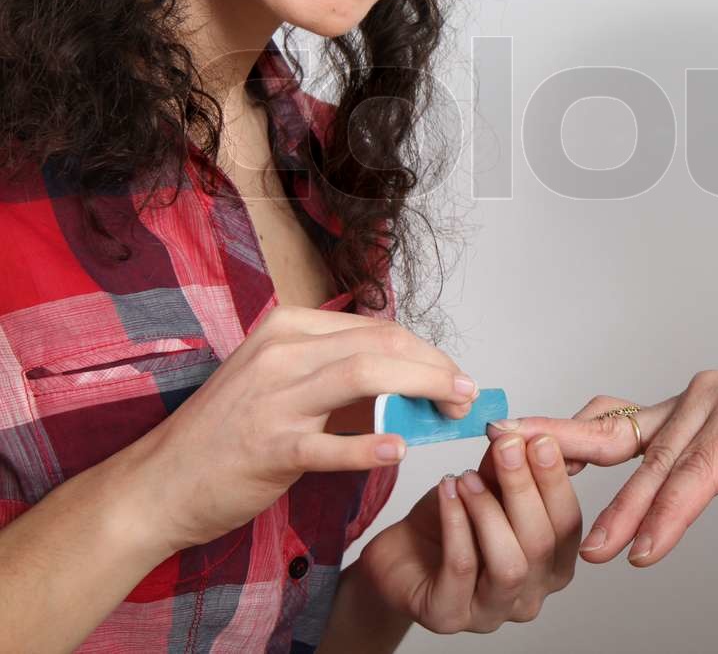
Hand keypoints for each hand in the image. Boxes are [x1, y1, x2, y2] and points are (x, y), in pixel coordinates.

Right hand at [129, 306, 476, 552]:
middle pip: (382, 345)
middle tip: (466, 394)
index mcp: (288, 328)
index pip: (378, 328)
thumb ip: (336, 369)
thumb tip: (410, 377)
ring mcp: (274, 399)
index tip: (453, 375)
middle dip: (436, 367)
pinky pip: (330, 443)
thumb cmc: (224, 432)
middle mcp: (282, 353)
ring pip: (366, 376)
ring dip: (423, 389)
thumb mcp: (278, 379)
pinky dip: (369, 446)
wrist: (156, 484)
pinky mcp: (269, 448)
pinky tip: (398, 450)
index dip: (427, 351)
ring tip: (452, 410)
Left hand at [356, 429, 580, 632]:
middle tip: (507, 448)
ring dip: (489, 510)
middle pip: (542, 543)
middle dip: (524, 488)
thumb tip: (529, 435)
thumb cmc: (449, 524)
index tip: (540, 439)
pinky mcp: (449, 617)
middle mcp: (531, 596)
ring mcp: (491, 614)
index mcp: (552, 566)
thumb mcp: (488, 487)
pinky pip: (462, 567)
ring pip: (509, 564)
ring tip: (468, 475)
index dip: (556, 481)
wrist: (400, 553)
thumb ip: (511, 467)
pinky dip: (456, 522)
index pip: (568, 525)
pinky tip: (448, 490)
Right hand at [510, 373, 717, 577]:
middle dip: (625, 508)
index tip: (643, 552)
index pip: (702, 469)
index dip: (670, 513)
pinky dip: (581, 431)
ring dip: (579, 456)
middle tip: (596, 549)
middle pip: (660, 460)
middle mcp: (712, 393)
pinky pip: (621, 422)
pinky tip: (543, 440)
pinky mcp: (669, 409)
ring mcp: (686, 397)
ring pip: (629, 436)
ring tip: (529, 463)